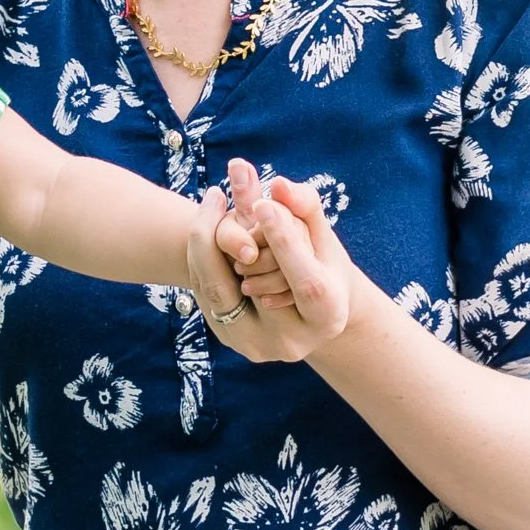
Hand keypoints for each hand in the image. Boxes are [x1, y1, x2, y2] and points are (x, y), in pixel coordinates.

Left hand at [187, 159, 355, 362]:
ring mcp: (257, 345)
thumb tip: (280, 184)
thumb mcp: (319, 234)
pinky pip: (203, 293)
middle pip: (250, 283)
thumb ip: (305, 205)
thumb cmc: (321, 262)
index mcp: (327, 315)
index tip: (263, 203)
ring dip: (207, 243)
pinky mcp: (230, 340)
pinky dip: (201, 258)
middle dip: (228, 234)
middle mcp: (291, 341)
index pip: (304, 279)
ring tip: (212, 203)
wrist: (306, 308)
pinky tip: (203, 227)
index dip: (282, 240)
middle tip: (216, 192)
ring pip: (216, 288)